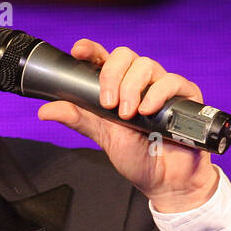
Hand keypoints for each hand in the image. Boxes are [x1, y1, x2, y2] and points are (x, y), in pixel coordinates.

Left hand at [36, 39, 218, 211]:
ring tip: (128, 115)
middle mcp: (139, 83)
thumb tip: (45, 110)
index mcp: (117, 88)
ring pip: (146, 65)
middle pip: (124, 55)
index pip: (103, 59)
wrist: (165, 181)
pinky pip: (172, 80)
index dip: (91, 50)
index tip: (78, 51)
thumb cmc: (136, 157)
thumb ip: (78, 119)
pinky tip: (147, 111)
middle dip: (112, 75)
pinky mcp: (185, 96)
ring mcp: (162, 87)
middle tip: (108, 103)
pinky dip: (157, 93)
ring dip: (132, 88)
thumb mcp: (102, 136)